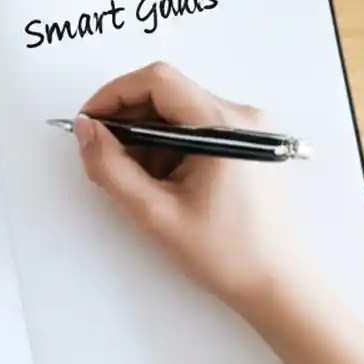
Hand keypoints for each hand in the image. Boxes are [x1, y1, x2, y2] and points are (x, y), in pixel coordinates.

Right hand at [73, 62, 305, 308]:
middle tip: (107, 158)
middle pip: (167, 93)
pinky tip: (166, 184)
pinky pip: (195, 129)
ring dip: (148, 138)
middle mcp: (240, 116)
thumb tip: (85, 130)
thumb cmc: (226, 253)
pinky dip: (169, 148)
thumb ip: (111, 168)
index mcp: (223, 126)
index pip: (157, 80)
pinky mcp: (246, 143)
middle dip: (129, 121)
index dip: (114, 94)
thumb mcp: (156, 213)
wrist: (278, 283)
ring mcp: (247, 128)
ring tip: (142, 183)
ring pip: (178, 112)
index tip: (90, 124)